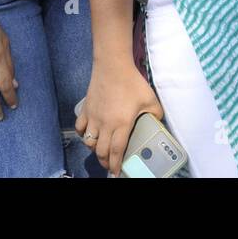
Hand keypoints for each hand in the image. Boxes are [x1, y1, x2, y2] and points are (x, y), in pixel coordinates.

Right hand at [76, 61, 164, 175]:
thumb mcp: (150, 99)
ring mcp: (93, 117)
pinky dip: (83, 135)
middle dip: (105, 162)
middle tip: (110, 164)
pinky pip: (80, 128)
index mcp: (121, 124)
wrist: (112, 65)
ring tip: (102, 150)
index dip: (115, 165)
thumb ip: (155, 114)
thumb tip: (157, 123)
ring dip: (95, 149)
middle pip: (101, 151)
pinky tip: (90, 134)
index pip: (116, 151)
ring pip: (89, 142)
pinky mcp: (85, 109)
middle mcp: (105, 124)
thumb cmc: (132, 82)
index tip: (116, 173)